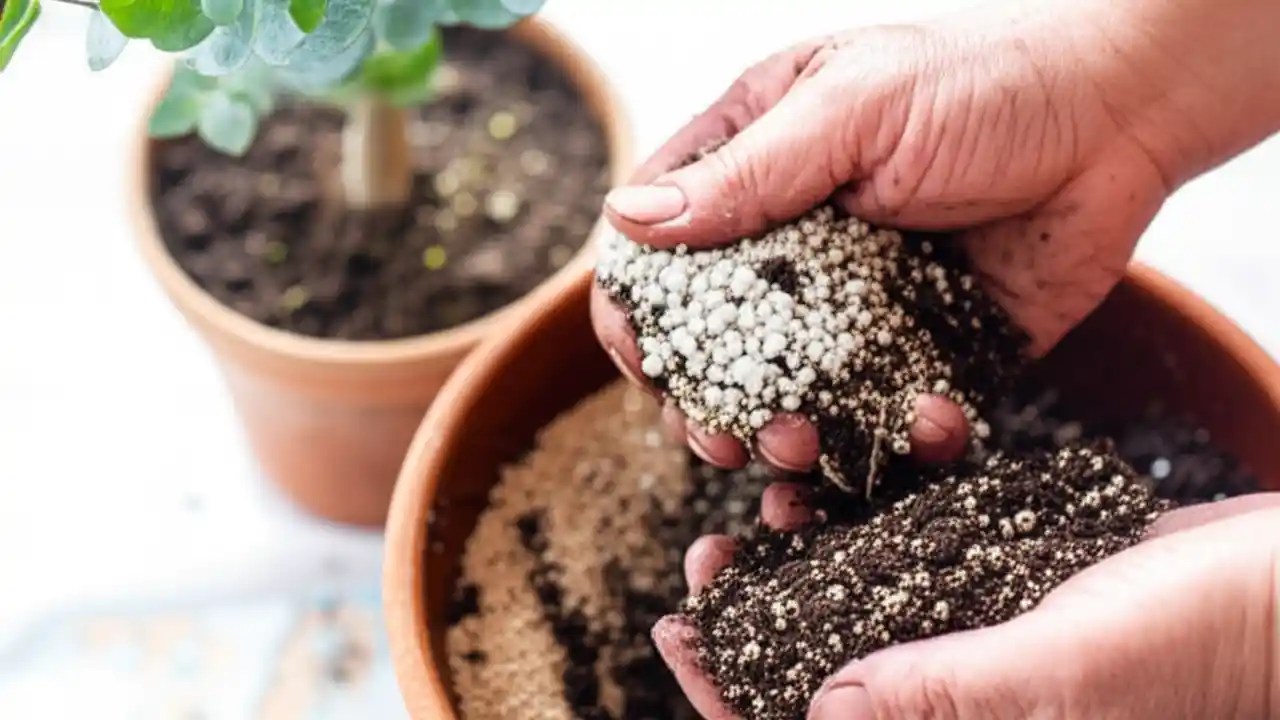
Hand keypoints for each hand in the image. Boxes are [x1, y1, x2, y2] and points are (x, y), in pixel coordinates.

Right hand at [592, 0, 1279, 471]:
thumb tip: (630, 221)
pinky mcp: (922, 350)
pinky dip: (896, 440)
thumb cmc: (980, 79)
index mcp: (754, 169)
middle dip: (704, 401)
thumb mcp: (852, 108)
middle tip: (719, 437)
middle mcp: (793, 247)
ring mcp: (854, 306)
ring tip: (798, 449)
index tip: (644, 364)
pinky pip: (889, 412)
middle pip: (712, 341)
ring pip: (790, 392)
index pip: (658, 247)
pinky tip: (917, 432)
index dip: (634, 311)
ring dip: (782, 435)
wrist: (1118, 117)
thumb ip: (750, 172)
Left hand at [655, 487, 1279, 718]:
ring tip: (773, 497)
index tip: (676, 634)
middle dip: (754, 619)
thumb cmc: (1206, 644)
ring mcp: (987, 640)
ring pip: (862, 611)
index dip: (732, 696)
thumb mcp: (1067, 670)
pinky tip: (848, 478)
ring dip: (808, 560)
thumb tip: (818, 715)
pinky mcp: (1014, 585)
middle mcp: (967, 700)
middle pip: (822, 672)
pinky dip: (879, 524)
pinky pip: (920, 561)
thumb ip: (946, 698)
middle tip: (709, 554)